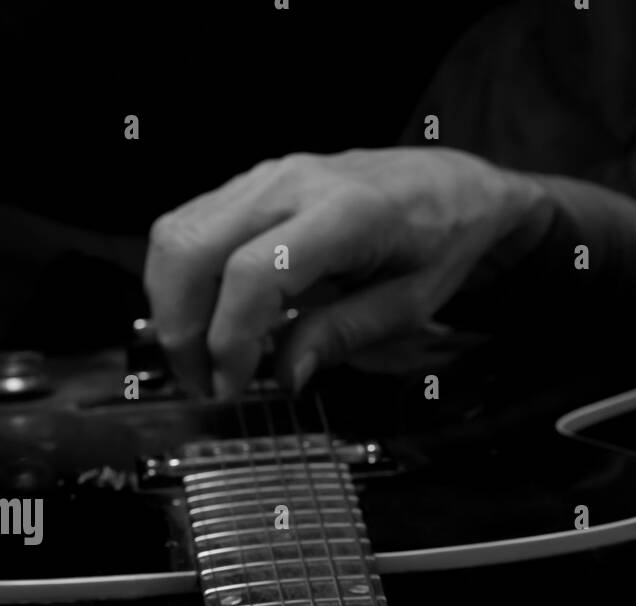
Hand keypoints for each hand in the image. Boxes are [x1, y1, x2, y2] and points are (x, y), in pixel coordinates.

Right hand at [144, 147, 547, 397]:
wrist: (449, 182)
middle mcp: (293, 184)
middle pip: (192, 247)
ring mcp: (265, 176)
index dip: (230, 340)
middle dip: (181, 328)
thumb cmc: (438, 241)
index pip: (253, 273)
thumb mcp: (408, 307)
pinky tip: (209, 320)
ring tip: (202, 360)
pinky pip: (190, 224)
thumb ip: (342, 336)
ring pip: (177, 232)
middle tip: (203, 383)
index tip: (233, 386)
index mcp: (345, 214)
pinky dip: (184, 279)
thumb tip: (284, 376)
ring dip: (173, 305)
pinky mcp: (252, 183)